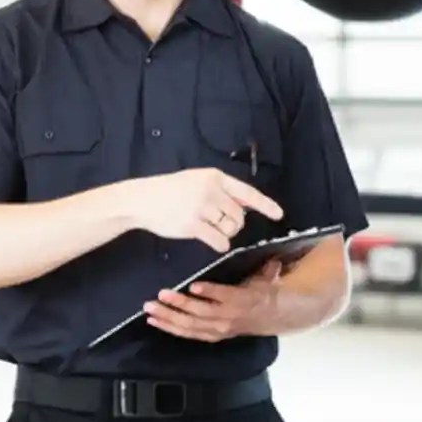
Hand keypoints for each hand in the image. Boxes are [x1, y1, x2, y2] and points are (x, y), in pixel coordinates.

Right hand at [126, 168, 282, 253]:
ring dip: (225, 233)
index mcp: (215, 177)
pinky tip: (211, 240)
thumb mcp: (197, 181)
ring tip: (209, 228)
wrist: (142, 199)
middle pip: (239, 216)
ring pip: (231, 229)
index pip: (246, 192)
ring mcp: (201, 207)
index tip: (279, 215)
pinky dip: (219, 244)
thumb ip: (221, 191)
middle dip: (234, 224)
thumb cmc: (170, 190)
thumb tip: (246, 204)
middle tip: (219, 223)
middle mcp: (210, 190)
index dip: (265, 205)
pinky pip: (219, 241)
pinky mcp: (192, 225)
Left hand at [144, 259, 281, 341]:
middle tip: (160, 295)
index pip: (225, 296)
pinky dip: (170, 327)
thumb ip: (263, 268)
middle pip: (201, 312)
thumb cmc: (263, 292)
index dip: (210, 292)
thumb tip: (268, 255)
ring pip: (190, 325)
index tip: (194, 286)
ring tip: (150, 308)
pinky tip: (155, 321)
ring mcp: (218, 329)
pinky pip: (188, 333)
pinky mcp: (210, 335)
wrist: (272, 318)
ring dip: (168, 317)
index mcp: (242, 300)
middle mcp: (227, 317)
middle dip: (179, 304)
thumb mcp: (264, 278)